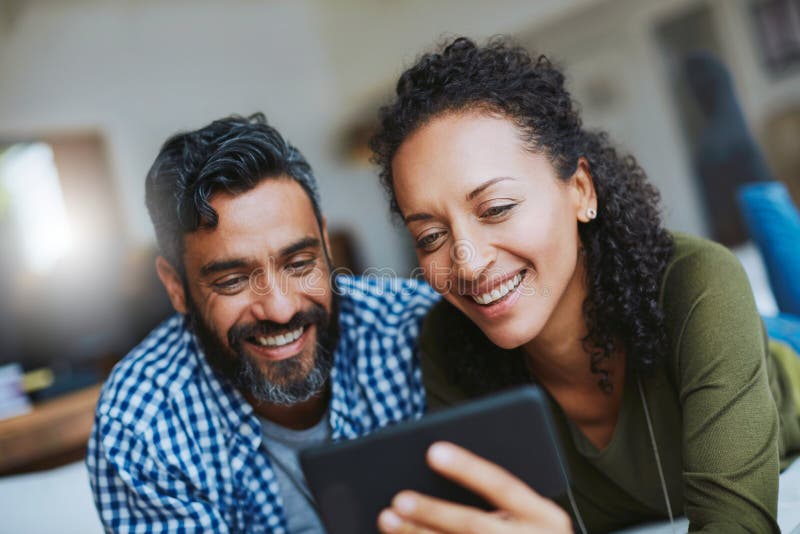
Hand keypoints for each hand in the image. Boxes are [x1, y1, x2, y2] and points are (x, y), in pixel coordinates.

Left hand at [377, 441, 570, 533]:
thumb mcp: (535, 516)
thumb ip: (503, 498)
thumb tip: (443, 462)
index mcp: (545, 518)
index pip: (503, 486)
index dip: (468, 468)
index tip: (433, 451)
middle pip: (474, 525)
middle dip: (434, 511)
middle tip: (399, 498)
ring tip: (387, 519)